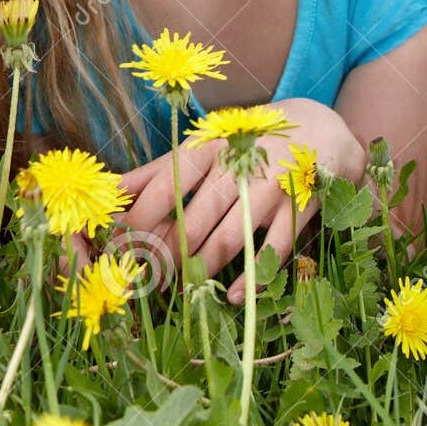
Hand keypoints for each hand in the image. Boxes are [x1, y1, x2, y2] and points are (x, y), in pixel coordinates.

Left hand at [111, 98, 365, 303]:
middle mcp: (236, 166)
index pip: (163, 189)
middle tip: (151, 280)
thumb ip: (153, 173)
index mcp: (205, 149)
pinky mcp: (298, 210)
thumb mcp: (197, 150)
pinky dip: (250, 280)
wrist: (316, 130)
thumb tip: (110, 192)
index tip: (124, 248)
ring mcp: (270, 188)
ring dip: (202, 270)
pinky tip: (232, 296)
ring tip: (185, 287)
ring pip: (228, 240)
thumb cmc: (242, 146)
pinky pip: (271, 253)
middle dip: (167, 258)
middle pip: (193, 223)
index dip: (140, 224)